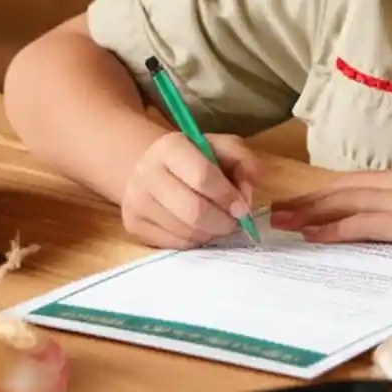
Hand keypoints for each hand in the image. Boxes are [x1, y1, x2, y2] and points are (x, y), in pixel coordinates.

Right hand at [121, 132, 264, 249]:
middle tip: (234, 222)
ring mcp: (136, 201)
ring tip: (217, 222)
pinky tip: (199, 227)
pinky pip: (175, 244)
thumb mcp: (219, 148)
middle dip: (223, 222)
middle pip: (194, 211)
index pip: (203, 176)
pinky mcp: (133, 224)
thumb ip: (243, 159)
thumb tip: (258, 177)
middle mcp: (146, 173)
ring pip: (186, 232)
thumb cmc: (192, 158)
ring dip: (211, 233)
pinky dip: (195, 240)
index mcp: (170, 147)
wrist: (148, 167)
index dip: (228, 196)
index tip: (242, 207)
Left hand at [269, 165, 391, 254]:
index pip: (362, 182)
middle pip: (344, 188)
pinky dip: (332, 229)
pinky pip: (360, 224)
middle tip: (279, 209)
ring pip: (344, 203)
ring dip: (310, 213)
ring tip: (281, 222)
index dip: (331, 191)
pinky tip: (312, 236)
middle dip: (309, 199)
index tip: (307, 200)